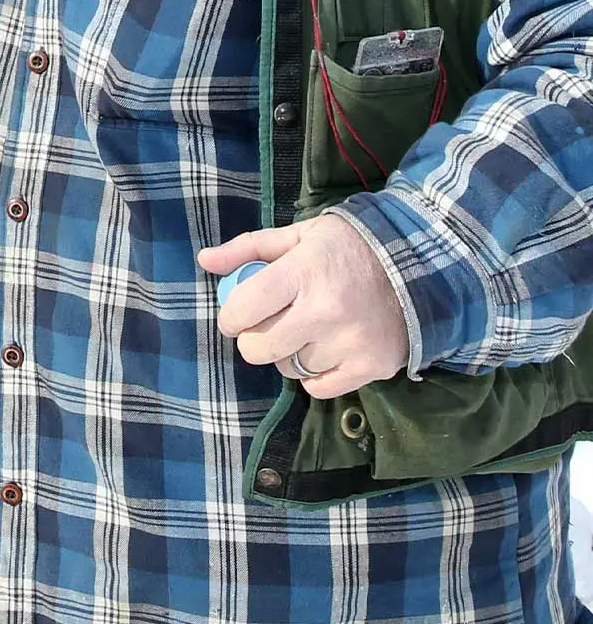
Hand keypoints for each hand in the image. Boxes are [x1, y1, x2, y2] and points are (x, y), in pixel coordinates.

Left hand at [198, 215, 409, 398]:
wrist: (418, 264)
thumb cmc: (346, 247)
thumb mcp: (297, 236)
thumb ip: (247, 249)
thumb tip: (205, 261)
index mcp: (303, 272)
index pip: (243, 308)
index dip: (230, 317)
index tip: (235, 315)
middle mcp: (326, 311)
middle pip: (259, 349)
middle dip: (252, 340)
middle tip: (266, 326)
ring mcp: (350, 343)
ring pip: (289, 369)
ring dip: (288, 354)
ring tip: (304, 332)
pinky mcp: (372, 367)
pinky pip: (319, 388)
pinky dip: (314, 375)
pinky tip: (322, 350)